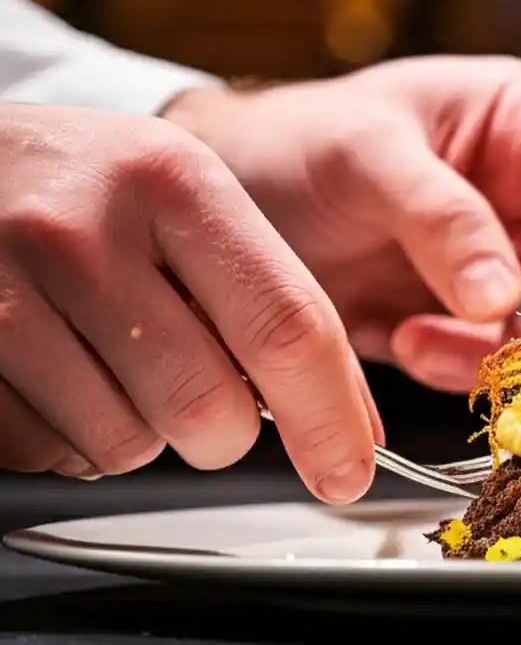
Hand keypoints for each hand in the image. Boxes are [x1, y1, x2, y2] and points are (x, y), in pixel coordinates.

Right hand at [0, 104, 379, 503]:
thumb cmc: (90, 188)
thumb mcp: (185, 200)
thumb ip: (270, 297)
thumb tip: (353, 422)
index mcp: (174, 182)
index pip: (284, 325)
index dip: (328, 417)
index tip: (347, 471)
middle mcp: (84, 228)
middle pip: (206, 405)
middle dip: (226, 434)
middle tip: (208, 402)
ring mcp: (3, 285)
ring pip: (125, 443)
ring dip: (143, 433)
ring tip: (116, 366)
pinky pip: (44, 452)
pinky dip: (70, 440)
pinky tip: (59, 374)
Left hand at [164, 55, 520, 392]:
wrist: (227, 198)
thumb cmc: (293, 142)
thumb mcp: (363, 156)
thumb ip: (439, 216)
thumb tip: (503, 298)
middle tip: (503, 353)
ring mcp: (504, 259)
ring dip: (499, 354)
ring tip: (420, 344)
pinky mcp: (469, 316)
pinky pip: (500, 358)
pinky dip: (464, 369)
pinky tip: (405, 345)